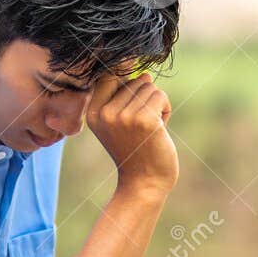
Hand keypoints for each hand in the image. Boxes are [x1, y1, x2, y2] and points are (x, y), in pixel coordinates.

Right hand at [84, 70, 177, 197]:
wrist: (144, 182)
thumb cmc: (135, 151)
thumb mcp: (119, 123)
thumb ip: (125, 97)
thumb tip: (144, 74)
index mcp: (93, 113)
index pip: (107, 76)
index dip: (124, 78)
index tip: (132, 97)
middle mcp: (104, 113)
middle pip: (132, 80)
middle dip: (144, 97)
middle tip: (142, 123)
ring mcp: (123, 116)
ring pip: (148, 86)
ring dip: (156, 104)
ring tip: (151, 127)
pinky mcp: (144, 119)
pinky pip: (160, 96)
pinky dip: (165, 110)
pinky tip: (160, 129)